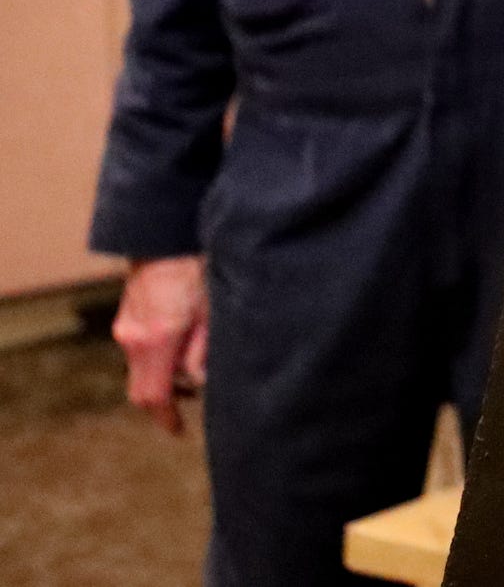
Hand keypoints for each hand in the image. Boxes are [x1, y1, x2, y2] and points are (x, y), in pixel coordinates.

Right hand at [112, 255, 207, 434]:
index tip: (179, 431)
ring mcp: (125, 329)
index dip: (167, 419)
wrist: (164, 239)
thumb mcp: (211, 313)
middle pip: (141, 391)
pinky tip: (177, 349)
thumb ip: (203, 353)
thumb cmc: (196, 271)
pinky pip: (137, 353)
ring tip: (190, 374)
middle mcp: (134, 339)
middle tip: (189, 403)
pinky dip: (155, 361)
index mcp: (158, 340)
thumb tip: (199, 384)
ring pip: (139, 372)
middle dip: (163, 404)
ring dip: (161, 380)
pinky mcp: (125, 320)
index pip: (155, 397)